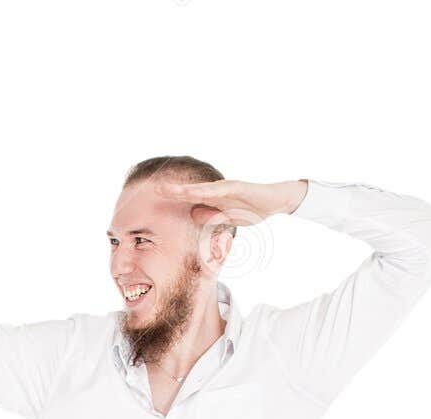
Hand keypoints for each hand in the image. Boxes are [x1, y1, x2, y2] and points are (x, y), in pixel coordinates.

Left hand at [153, 178, 307, 227]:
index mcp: (214, 199)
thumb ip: (210, 216)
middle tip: (154, 189)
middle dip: (172, 191)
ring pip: (201, 190)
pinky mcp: (238, 188)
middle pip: (190, 191)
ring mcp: (227, 188)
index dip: (174, 198)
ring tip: (167, 189)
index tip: (156, 199)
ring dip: (184, 190)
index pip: (189, 198)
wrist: (276, 201)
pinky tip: (195, 193)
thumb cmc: (252, 209)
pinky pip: (220, 190)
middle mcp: (217, 191)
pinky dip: (208, 192)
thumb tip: (192, 213)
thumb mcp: (226, 218)